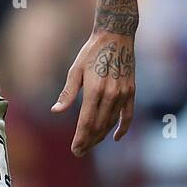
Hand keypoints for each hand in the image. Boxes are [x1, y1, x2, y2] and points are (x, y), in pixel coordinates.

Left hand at [51, 31, 135, 156]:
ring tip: (91, 145)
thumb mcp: (75, 70)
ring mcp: (123, 93)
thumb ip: (68, 93)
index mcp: (95, 89)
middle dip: (89, 141)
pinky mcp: (131, 91)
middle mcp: (110, 94)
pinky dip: (122, 128)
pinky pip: (128, 115)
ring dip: (101, 137)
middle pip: (99, 126)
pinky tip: (115, 138)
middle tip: (79, 152)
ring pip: (111, 122)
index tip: (75, 149)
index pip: (87, 122)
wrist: (116, 35)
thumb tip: (56, 111)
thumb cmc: (91, 51)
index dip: (81, 138)